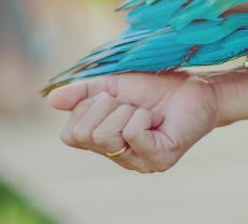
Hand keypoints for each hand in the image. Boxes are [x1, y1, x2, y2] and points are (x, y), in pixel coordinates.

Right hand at [47, 72, 218, 172]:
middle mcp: (118, 158)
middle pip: (85, 136)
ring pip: (106, 136)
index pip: (70, 135)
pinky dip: (142, 117)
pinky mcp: (160, 159)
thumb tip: (51, 100)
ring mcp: (139, 162)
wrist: (197, 87)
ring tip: (146, 112)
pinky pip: (133, 134)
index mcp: (103, 143)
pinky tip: (157, 119)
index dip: (88, 108)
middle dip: (107, 108)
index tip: (113, 98)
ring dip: (126, 111)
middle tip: (132, 105)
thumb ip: (83, 93)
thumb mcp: (113, 85)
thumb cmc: (156, 87)